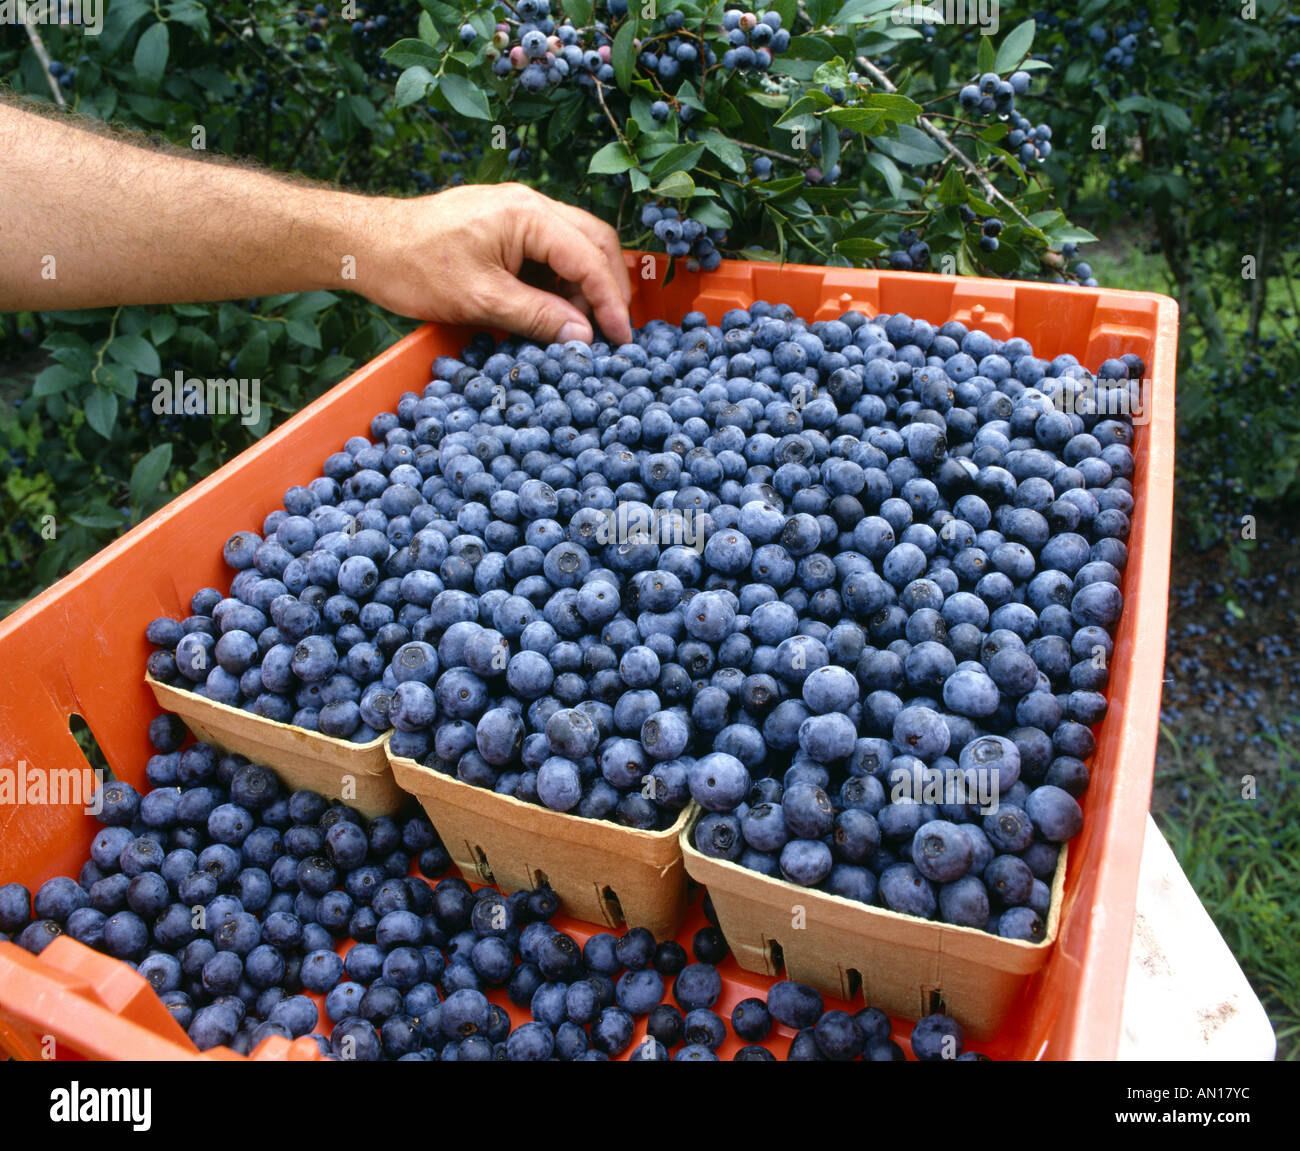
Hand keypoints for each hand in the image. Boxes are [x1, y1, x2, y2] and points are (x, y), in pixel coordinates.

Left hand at [358, 183, 632, 345]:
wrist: (367, 244)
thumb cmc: (415, 268)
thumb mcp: (481, 301)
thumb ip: (537, 317)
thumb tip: (582, 336)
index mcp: (527, 215)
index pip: (588, 258)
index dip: (610, 301)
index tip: (621, 338)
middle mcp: (529, 204)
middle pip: (593, 241)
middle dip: (608, 288)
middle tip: (613, 331)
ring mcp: (517, 211)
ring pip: (575, 244)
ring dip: (585, 285)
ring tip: (582, 327)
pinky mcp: (504, 224)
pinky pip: (549, 249)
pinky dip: (561, 280)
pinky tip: (555, 310)